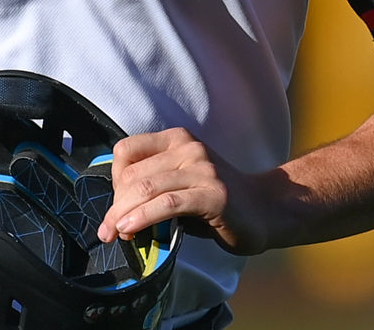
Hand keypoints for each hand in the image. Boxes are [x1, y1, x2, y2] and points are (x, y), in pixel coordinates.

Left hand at [97, 128, 284, 256]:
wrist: (265, 211)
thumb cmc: (215, 202)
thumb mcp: (180, 184)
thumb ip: (152, 187)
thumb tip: (115, 210)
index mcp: (177, 140)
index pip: (127, 150)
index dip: (114, 180)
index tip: (116, 206)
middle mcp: (189, 148)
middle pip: (133, 174)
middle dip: (115, 205)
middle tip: (108, 230)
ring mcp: (203, 169)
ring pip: (147, 188)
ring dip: (123, 215)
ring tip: (115, 234)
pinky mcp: (213, 194)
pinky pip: (168, 204)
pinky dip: (143, 218)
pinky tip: (132, 231)